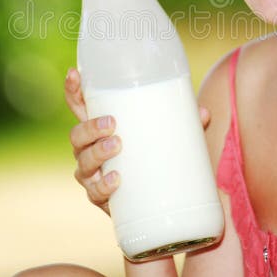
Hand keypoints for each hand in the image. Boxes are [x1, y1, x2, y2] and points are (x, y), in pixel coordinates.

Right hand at [65, 68, 211, 214]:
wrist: (157, 202)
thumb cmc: (156, 156)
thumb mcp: (169, 136)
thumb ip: (185, 123)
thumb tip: (203, 113)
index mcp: (100, 128)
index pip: (80, 106)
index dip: (73, 89)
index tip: (74, 73)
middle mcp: (89, 150)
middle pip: (77, 134)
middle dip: (90, 127)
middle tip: (112, 123)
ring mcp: (92, 175)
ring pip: (83, 162)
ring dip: (97, 152)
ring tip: (116, 145)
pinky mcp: (100, 198)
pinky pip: (95, 193)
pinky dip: (103, 186)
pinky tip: (116, 180)